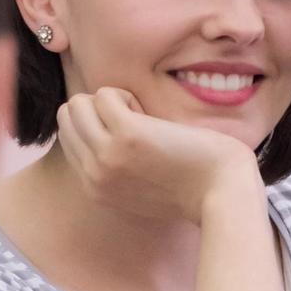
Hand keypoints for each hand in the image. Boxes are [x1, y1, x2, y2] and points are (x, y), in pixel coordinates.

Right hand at [53, 87, 262, 226]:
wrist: (224, 195)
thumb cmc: (195, 188)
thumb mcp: (142, 190)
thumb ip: (116, 171)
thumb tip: (106, 133)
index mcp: (95, 188)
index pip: (70, 141)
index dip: (97, 127)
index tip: (130, 134)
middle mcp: (94, 174)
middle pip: (67, 120)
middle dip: (98, 111)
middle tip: (135, 120)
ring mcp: (107, 155)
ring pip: (76, 105)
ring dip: (110, 101)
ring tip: (141, 115)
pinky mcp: (127, 134)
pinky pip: (105, 95)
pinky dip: (125, 94)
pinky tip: (150, 113)